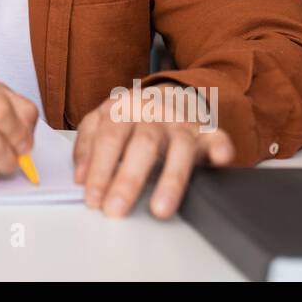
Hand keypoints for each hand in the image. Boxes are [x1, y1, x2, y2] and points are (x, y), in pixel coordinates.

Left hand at [73, 85, 233, 218]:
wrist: (169, 93)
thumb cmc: (131, 114)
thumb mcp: (101, 120)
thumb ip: (87, 145)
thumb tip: (81, 177)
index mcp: (124, 107)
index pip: (109, 139)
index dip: (100, 169)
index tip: (93, 198)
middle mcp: (154, 113)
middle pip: (142, 145)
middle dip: (128, 179)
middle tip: (115, 208)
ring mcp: (182, 122)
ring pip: (180, 148)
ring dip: (170, 179)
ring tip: (159, 209)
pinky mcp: (207, 131)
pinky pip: (217, 137)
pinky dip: (221, 148)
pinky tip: (221, 159)